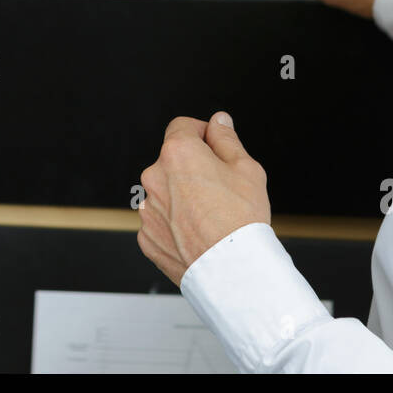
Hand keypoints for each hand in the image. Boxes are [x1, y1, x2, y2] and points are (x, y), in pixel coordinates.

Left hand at [136, 113, 270, 286]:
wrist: (231, 270)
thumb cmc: (241, 220)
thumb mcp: (246, 168)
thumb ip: (226, 138)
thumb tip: (218, 122)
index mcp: (177, 153)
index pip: (182, 126)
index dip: (202, 133)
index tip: (214, 147)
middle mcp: (154, 177)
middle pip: (173, 162)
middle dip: (193, 169)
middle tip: (221, 188)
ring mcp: (148, 209)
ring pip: (166, 193)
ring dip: (182, 197)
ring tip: (211, 217)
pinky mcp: (146, 237)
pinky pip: (161, 222)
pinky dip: (175, 225)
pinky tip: (198, 235)